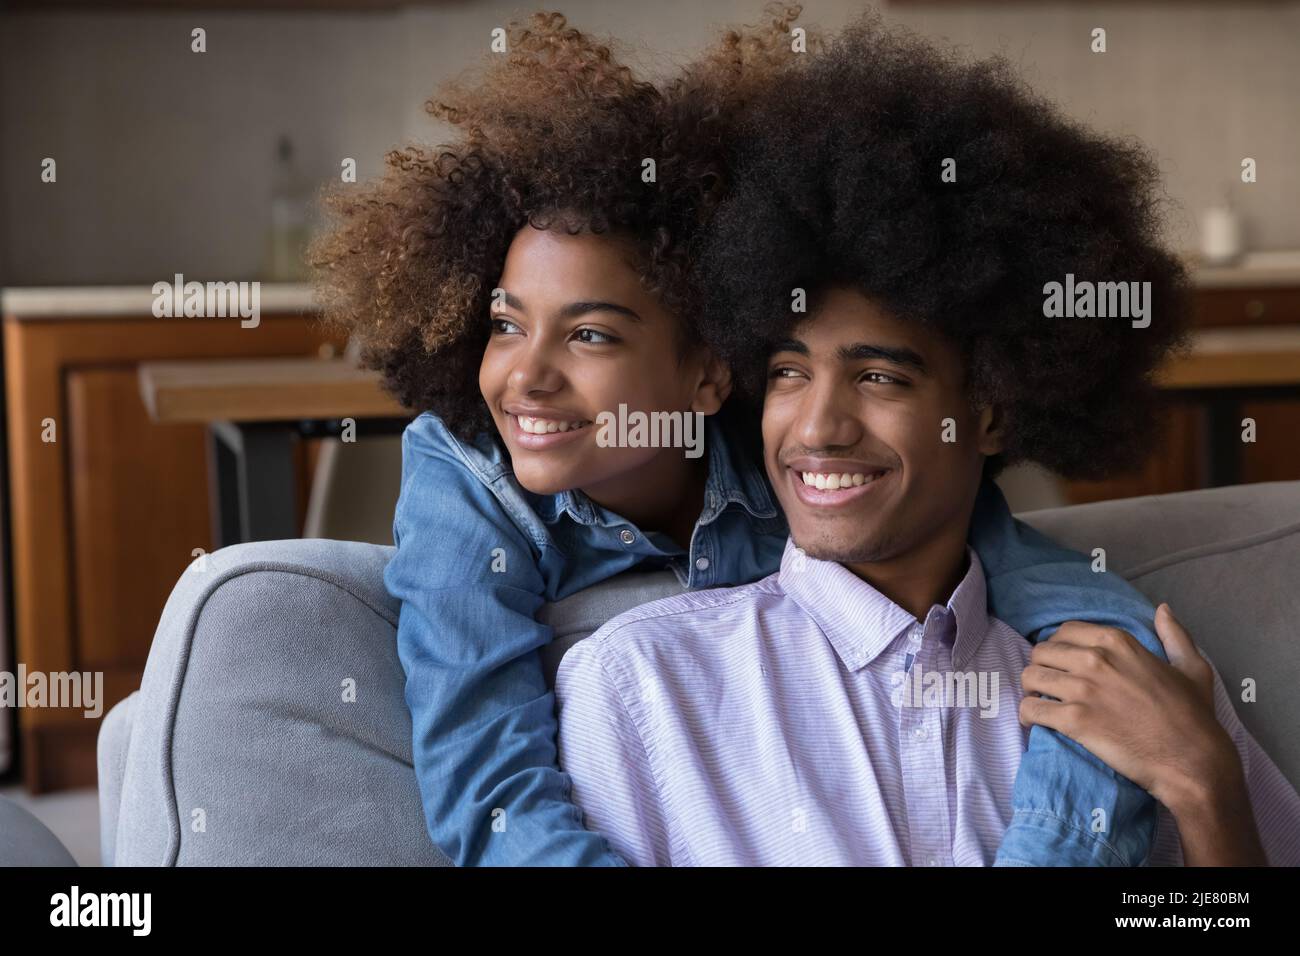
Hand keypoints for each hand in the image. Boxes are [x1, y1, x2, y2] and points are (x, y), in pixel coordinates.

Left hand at [1017, 604, 1234, 806]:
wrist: (1191, 760)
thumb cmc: (1193, 716)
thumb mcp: (1192, 667)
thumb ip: (1174, 635)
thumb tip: (1163, 610)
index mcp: (1117, 640)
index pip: (1064, 631)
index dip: (1059, 648)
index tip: (1063, 665)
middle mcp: (1095, 658)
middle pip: (1041, 652)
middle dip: (1042, 668)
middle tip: (1050, 686)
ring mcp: (1082, 689)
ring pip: (1030, 677)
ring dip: (1031, 690)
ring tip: (1041, 702)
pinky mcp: (1074, 720)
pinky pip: (1030, 709)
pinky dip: (1027, 715)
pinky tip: (1035, 722)